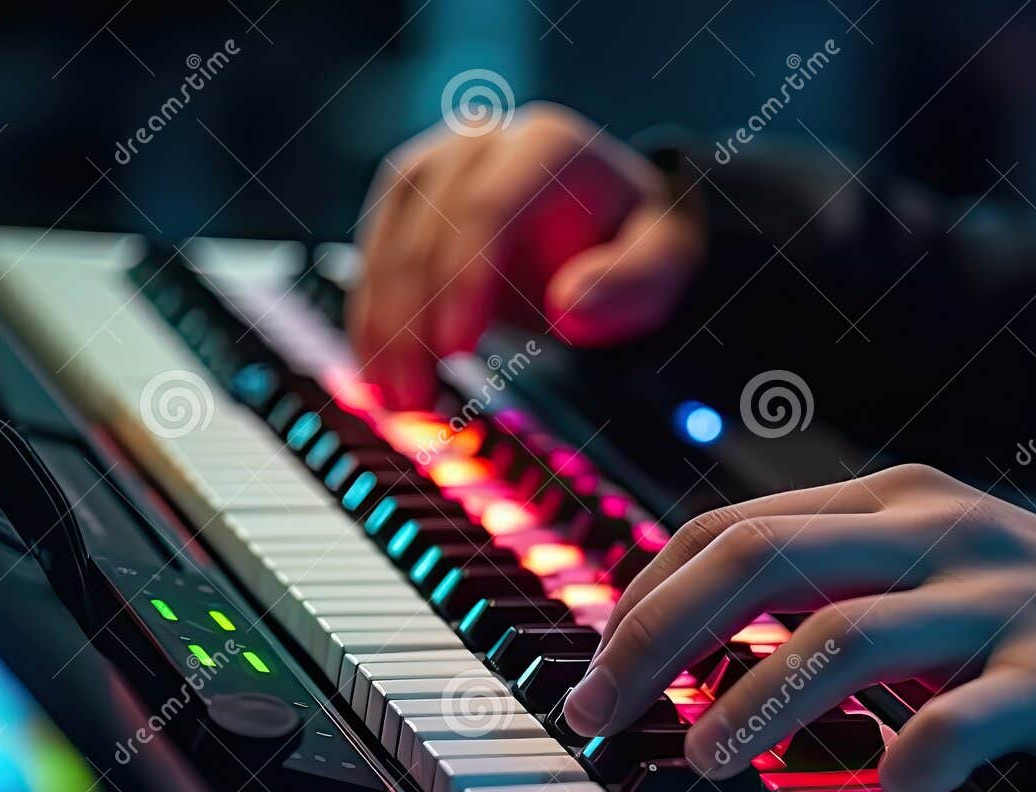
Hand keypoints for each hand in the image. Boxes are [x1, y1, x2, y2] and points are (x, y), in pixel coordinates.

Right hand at [347, 102, 706, 405]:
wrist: (604, 223)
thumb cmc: (635, 245)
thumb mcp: (664, 263)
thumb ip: (631, 282)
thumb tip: (570, 305)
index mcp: (544, 147)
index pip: (484, 208)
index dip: (462, 280)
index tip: (455, 349)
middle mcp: (477, 146)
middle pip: (423, 230)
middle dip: (411, 321)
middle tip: (415, 397)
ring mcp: (433, 172)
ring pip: (384, 244)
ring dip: (381, 329)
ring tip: (395, 400)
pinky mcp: (404, 207)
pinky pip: (372, 263)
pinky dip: (372, 323)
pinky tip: (379, 373)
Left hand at [562, 464, 1035, 791]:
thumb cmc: (1033, 616)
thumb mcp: (921, 568)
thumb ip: (820, 583)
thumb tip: (688, 639)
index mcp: (889, 502)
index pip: (732, 527)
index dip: (647, 595)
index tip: (598, 664)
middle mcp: (934, 531)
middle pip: (761, 560)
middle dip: (660, 636)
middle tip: (601, 710)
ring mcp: (998, 597)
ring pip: (844, 635)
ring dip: (754, 701)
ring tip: (703, 756)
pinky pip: (965, 719)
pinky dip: (912, 762)